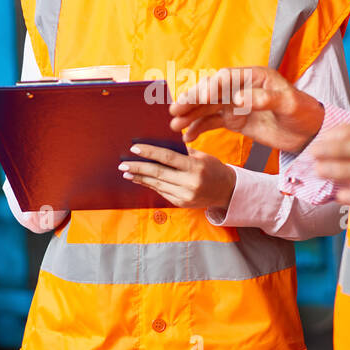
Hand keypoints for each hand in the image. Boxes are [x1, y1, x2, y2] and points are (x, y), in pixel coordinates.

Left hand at [119, 143, 236, 208]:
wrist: (227, 191)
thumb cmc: (214, 168)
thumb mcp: (202, 156)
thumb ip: (182, 152)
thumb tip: (158, 145)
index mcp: (195, 167)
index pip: (167, 158)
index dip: (149, 153)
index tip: (134, 149)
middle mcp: (189, 183)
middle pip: (158, 173)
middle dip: (138, 168)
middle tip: (123, 164)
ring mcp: (185, 196)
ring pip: (157, 184)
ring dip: (140, 178)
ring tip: (127, 172)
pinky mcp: (181, 204)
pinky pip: (162, 192)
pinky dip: (149, 185)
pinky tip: (140, 179)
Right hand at [168, 66, 324, 153]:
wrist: (309, 132)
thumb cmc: (303, 112)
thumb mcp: (289, 104)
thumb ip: (266, 99)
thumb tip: (239, 97)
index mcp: (253, 77)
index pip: (225, 78)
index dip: (209, 87)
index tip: (197, 98)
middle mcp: (241, 88)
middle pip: (210, 92)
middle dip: (191, 101)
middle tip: (174, 110)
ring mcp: (236, 105)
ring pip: (207, 108)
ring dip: (190, 116)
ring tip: (174, 126)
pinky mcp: (235, 120)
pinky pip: (213, 122)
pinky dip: (199, 128)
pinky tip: (188, 136)